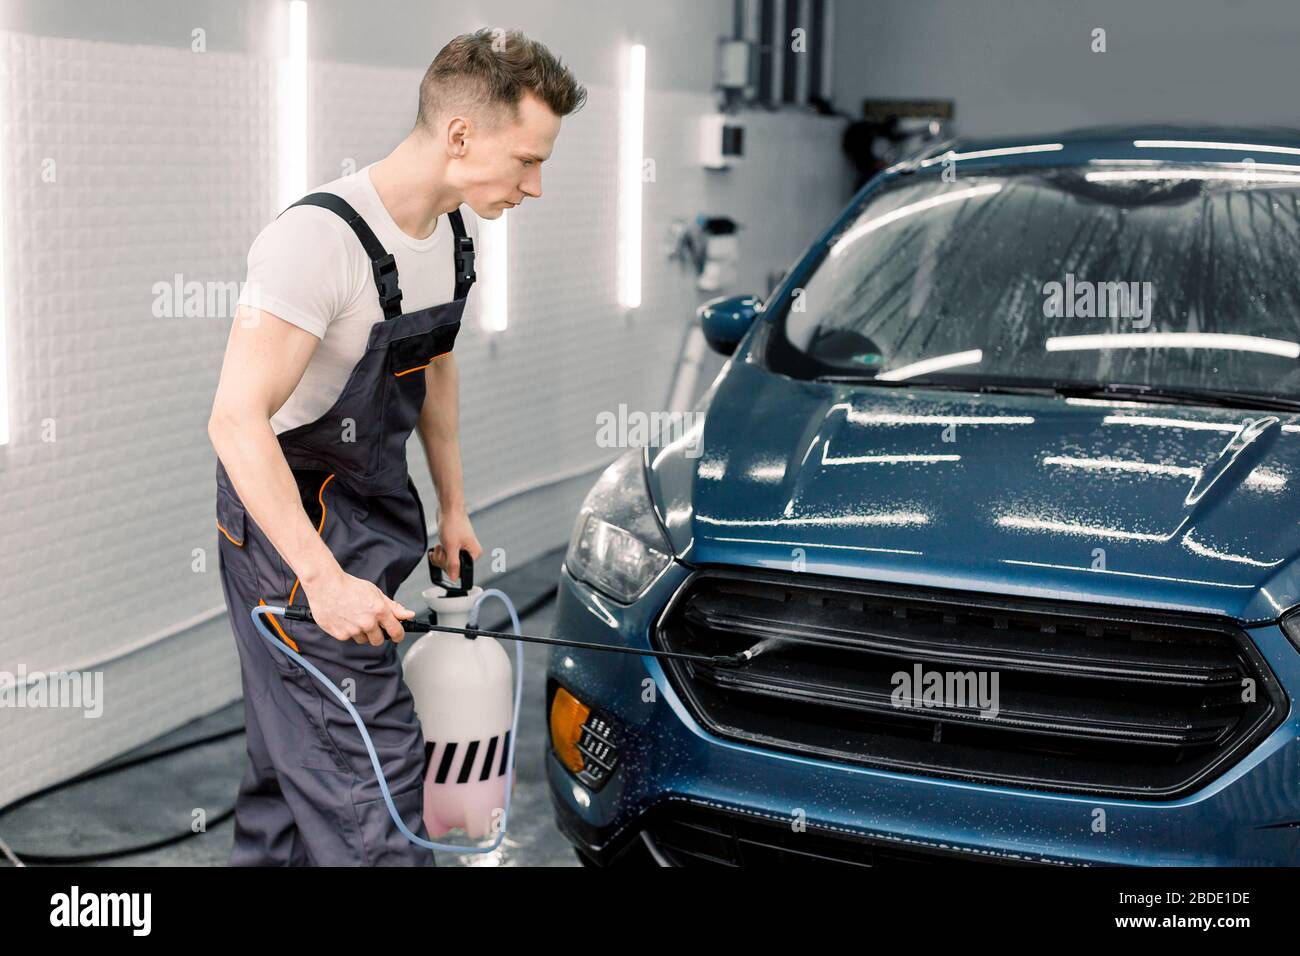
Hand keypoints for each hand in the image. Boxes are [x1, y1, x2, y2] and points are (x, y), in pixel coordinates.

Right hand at [300, 567, 414, 644]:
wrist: (326, 585)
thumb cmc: (349, 586)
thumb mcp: (375, 593)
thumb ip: (393, 607)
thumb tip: (408, 615)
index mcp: (379, 610)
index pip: (396, 631)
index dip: (398, 635)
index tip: (397, 636)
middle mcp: (368, 622)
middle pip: (378, 640)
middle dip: (377, 634)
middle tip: (369, 623)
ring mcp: (354, 630)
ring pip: (362, 639)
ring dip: (361, 632)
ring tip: (353, 617)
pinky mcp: (340, 634)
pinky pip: (348, 638)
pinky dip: (347, 631)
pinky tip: (344, 619)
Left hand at [430, 507, 482, 582]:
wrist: (448, 509)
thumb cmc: (453, 523)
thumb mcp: (451, 546)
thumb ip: (453, 564)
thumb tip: (454, 578)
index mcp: (474, 554)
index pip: (461, 571)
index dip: (450, 567)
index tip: (446, 557)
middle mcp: (469, 552)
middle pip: (453, 567)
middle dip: (443, 560)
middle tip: (443, 548)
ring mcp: (461, 549)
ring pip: (447, 562)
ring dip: (440, 555)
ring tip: (441, 544)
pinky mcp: (454, 545)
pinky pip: (445, 556)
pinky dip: (439, 552)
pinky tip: (439, 546)